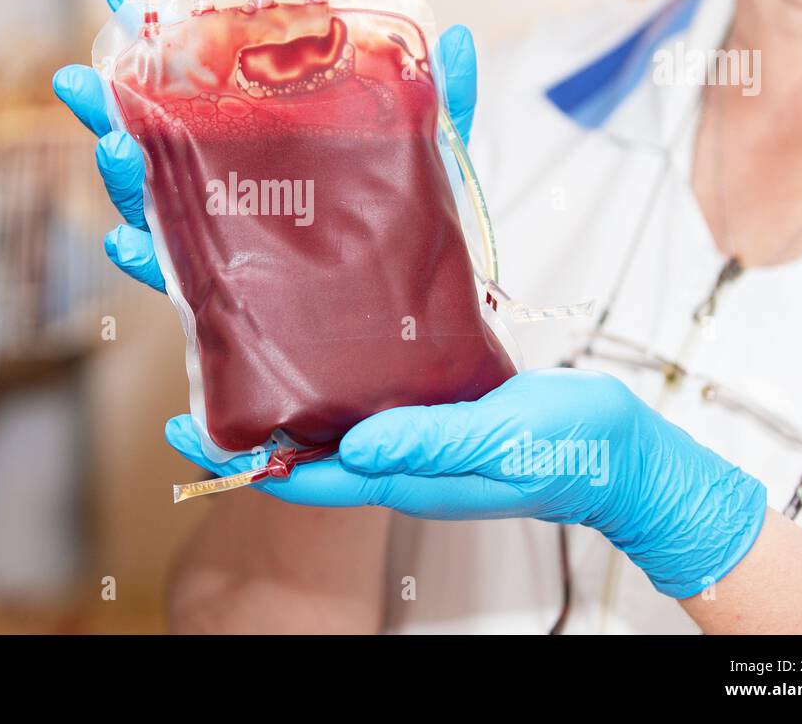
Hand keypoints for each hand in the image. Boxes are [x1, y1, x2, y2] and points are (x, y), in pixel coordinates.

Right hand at [51, 0, 477, 290]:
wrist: (425, 332)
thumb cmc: (415, 240)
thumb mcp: (432, 169)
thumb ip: (440, 107)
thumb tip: (464, 38)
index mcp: (274, 151)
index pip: (209, 90)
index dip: (168, 47)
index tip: (131, 2)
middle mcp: (241, 194)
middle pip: (164, 143)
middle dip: (116, 104)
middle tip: (85, 74)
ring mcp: (231, 247)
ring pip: (158, 205)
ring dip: (120, 175)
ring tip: (110, 147)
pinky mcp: (234, 308)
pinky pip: (181, 284)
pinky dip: (149, 263)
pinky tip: (130, 243)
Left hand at [166, 368, 766, 597]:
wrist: (619, 451)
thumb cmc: (567, 453)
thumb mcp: (497, 443)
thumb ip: (429, 443)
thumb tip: (355, 443)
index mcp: (400, 474)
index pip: (297, 473)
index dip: (237, 455)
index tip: (182, 428)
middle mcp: (391, 455)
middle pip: (296, 436)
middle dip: (241, 403)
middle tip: (191, 347)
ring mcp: (409, 432)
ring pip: (324, 409)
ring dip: (276, 376)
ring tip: (235, 326)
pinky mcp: (430, 407)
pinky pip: (363, 391)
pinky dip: (328, 364)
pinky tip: (314, 329)